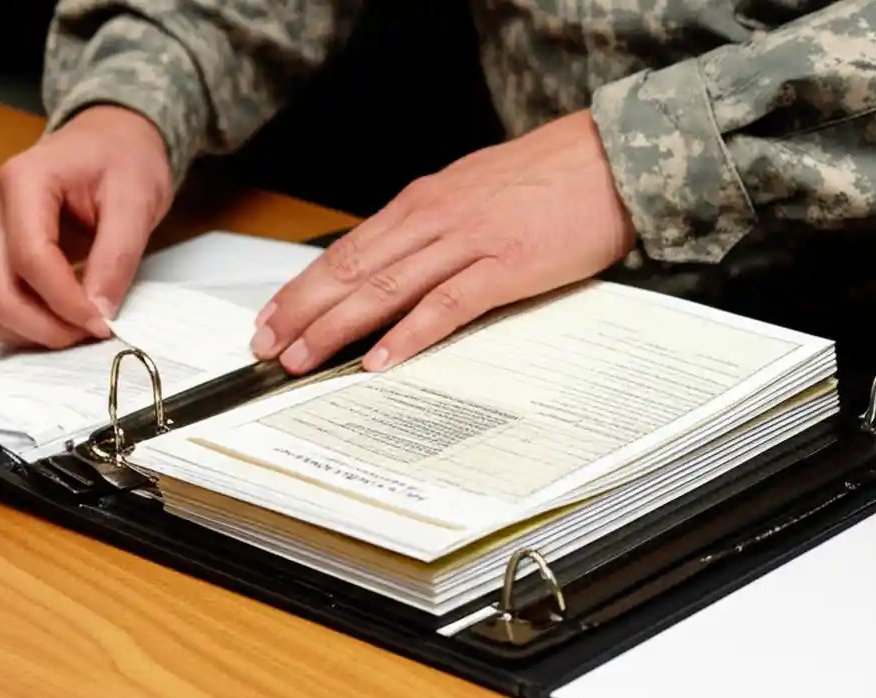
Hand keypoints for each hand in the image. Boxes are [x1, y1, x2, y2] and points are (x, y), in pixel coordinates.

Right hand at [0, 105, 172, 347]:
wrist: (111, 142)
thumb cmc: (122, 159)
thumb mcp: (136, 199)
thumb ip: (117, 255)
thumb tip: (100, 310)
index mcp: (23, 180)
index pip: (30, 258)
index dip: (65, 302)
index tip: (102, 323)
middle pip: (1, 291)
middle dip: (49, 326)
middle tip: (96, 331)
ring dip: (37, 330)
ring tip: (84, 324)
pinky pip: (2, 304)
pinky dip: (31, 324)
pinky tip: (67, 316)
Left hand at [250, 110, 636, 373]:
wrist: (607, 159)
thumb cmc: (543, 177)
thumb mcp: (471, 192)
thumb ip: (430, 226)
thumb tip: (390, 262)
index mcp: (422, 202)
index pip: (346, 249)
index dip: (303, 287)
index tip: (271, 316)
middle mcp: (433, 219)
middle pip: (352, 270)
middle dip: (303, 312)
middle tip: (268, 347)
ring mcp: (468, 242)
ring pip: (385, 288)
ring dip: (338, 327)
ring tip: (303, 359)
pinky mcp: (505, 266)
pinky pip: (447, 304)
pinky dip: (410, 334)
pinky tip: (381, 358)